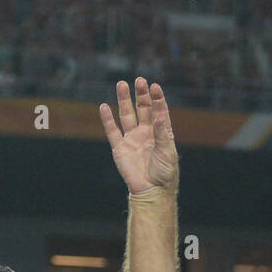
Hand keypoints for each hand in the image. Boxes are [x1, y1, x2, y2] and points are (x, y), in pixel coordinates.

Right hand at [99, 77, 178, 194]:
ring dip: (124, 100)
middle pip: (142, 109)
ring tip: (121, 84)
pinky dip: (107, 119)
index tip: (155, 86)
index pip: (159, 111)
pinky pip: (112, 131)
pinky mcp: (120, 148)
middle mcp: (146, 133)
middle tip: (139, 80)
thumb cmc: (165, 174)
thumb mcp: (168, 152)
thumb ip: (163, 133)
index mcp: (161, 133)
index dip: (157, 99)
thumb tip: (160, 115)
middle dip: (141, 95)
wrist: (151, 191)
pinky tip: (104, 107)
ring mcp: (132, 139)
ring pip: (127, 115)